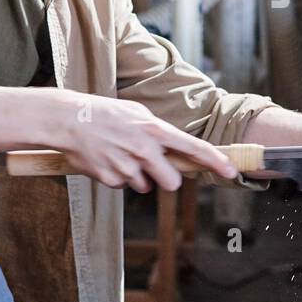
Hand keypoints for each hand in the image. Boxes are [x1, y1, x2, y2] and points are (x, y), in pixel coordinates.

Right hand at [44, 91, 236, 192]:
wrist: (69, 119)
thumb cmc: (105, 114)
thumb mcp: (137, 115)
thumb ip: (159, 133)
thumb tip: (177, 151)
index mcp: (155, 130)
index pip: (194, 148)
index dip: (216, 162)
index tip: (232, 171)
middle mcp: (145, 149)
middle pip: (171, 182)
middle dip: (164, 179)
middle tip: (150, 165)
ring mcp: (128, 166)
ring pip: (144, 186)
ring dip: (137, 176)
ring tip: (119, 155)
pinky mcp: (111, 179)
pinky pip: (122, 187)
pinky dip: (116, 177)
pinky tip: (106, 160)